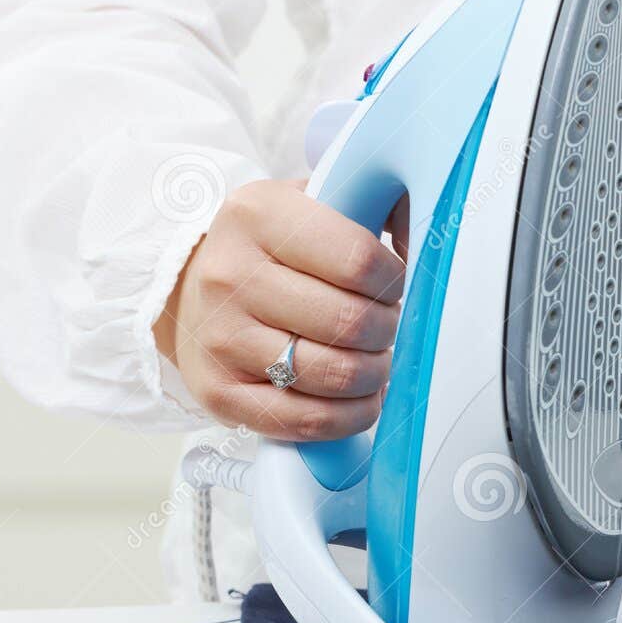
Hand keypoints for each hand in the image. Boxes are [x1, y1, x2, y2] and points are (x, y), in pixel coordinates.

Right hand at [153, 179, 406, 441]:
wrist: (195, 291)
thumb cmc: (272, 249)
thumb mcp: (311, 202)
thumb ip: (370, 205)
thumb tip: (426, 234)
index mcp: (257, 215)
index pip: (359, 260)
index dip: (393, 280)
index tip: (392, 284)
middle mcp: (230, 275)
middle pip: (349, 322)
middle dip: (385, 329)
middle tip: (384, 325)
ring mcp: (221, 338)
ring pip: (334, 375)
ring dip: (374, 374)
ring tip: (374, 360)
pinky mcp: (220, 392)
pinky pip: (307, 421)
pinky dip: (349, 416)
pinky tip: (359, 398)